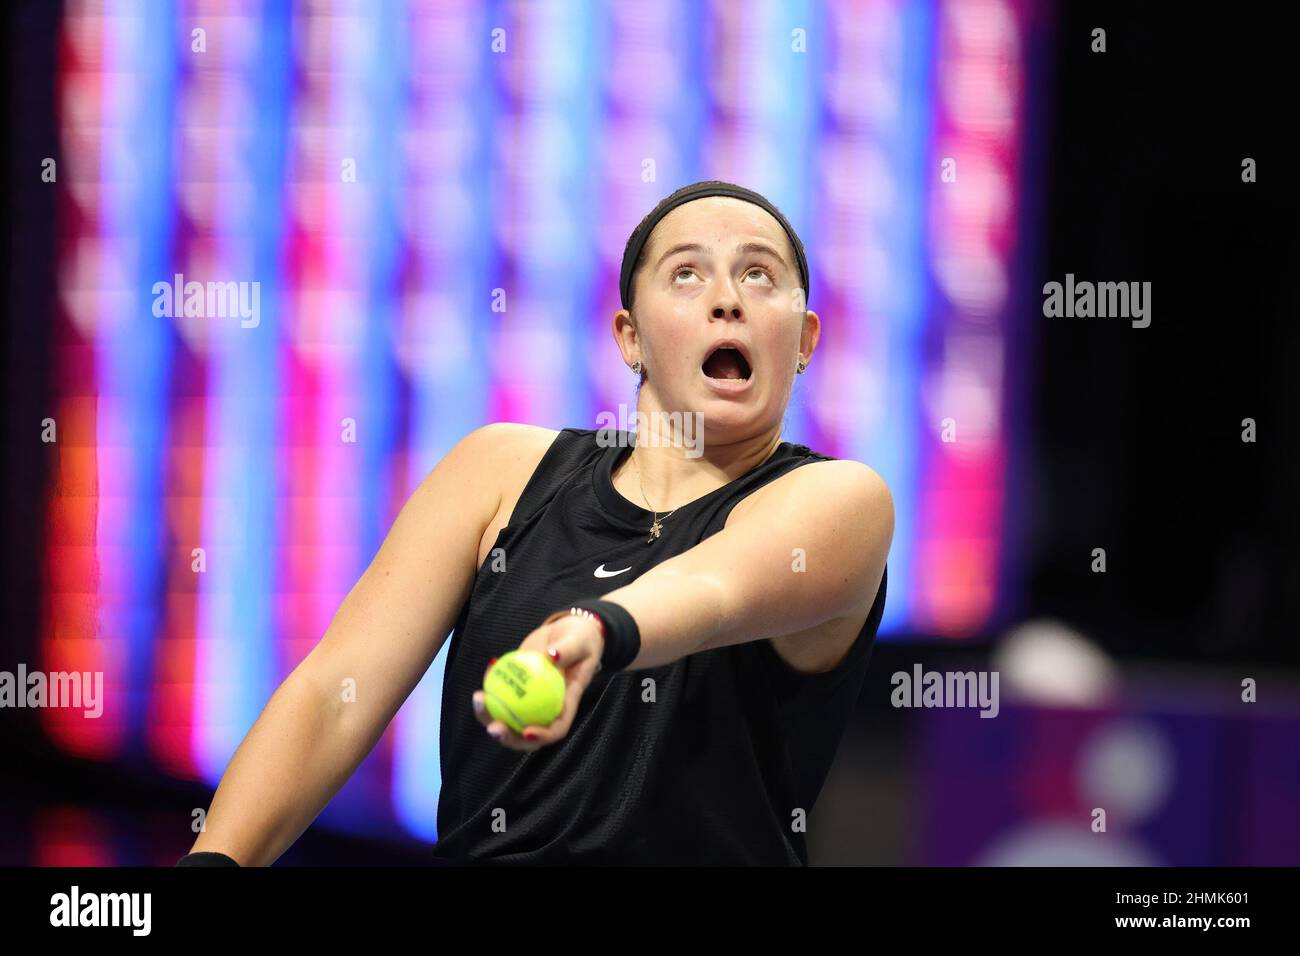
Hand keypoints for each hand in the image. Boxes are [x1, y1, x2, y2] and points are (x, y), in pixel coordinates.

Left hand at [471, 611, 604, 751]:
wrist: (567, 631)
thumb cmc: (581, 639)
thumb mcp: (580, 641)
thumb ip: (568, 649)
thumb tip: (552, 656)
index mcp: (566, 702)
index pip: (556, 728)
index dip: (542, 736)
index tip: (527, 731)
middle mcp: (546, 706)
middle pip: (527, 733)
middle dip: (508, 737)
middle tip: (493, 727)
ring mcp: (530, 699)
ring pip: (508, 717)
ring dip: (490, 715)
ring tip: (478, 697)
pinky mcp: (517, 687)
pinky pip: (501, 692)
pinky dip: (491, 685)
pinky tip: (488, 668)